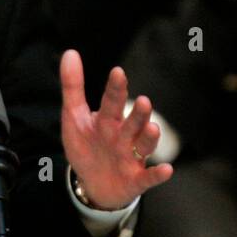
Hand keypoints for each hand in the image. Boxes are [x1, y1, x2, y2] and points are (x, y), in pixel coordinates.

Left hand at [59, 49, 172, 209]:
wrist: (93, 184)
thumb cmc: (87, 145)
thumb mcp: (74, 116)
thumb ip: (73, 86)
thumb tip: (70, 52)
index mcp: (108, 120)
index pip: (112, 102)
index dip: (115, 88)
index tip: (117, 72)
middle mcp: (124, 136)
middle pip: (133, 122)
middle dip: (138, 113)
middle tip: (143, 101)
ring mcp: (132, 157)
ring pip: (144, 145)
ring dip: (150, 137)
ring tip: (153, 128)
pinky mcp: (136, 180)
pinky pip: (149, 177)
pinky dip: (158, 174)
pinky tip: (166, 169)